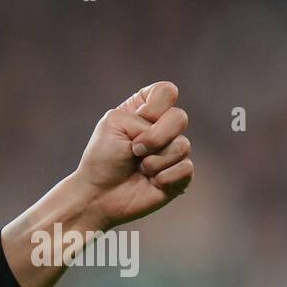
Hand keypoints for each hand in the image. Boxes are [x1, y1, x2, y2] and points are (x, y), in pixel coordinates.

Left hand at [74, 81, 193, 229]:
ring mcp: (173, 151)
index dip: (154, 106)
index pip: (167, 92)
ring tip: (140, 168)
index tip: (137, 119)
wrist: (99, 194)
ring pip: (182, 146)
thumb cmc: (103, 157)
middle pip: (180, 117)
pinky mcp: (180, 175)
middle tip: (135, 149)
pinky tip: (151, 182)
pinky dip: (163, 176)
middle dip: (155, 136)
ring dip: (154, 160)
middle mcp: (163, 128)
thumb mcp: (114, 123)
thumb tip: (171, 139)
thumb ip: (145, 118)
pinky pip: (186, 168)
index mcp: (145, 110)